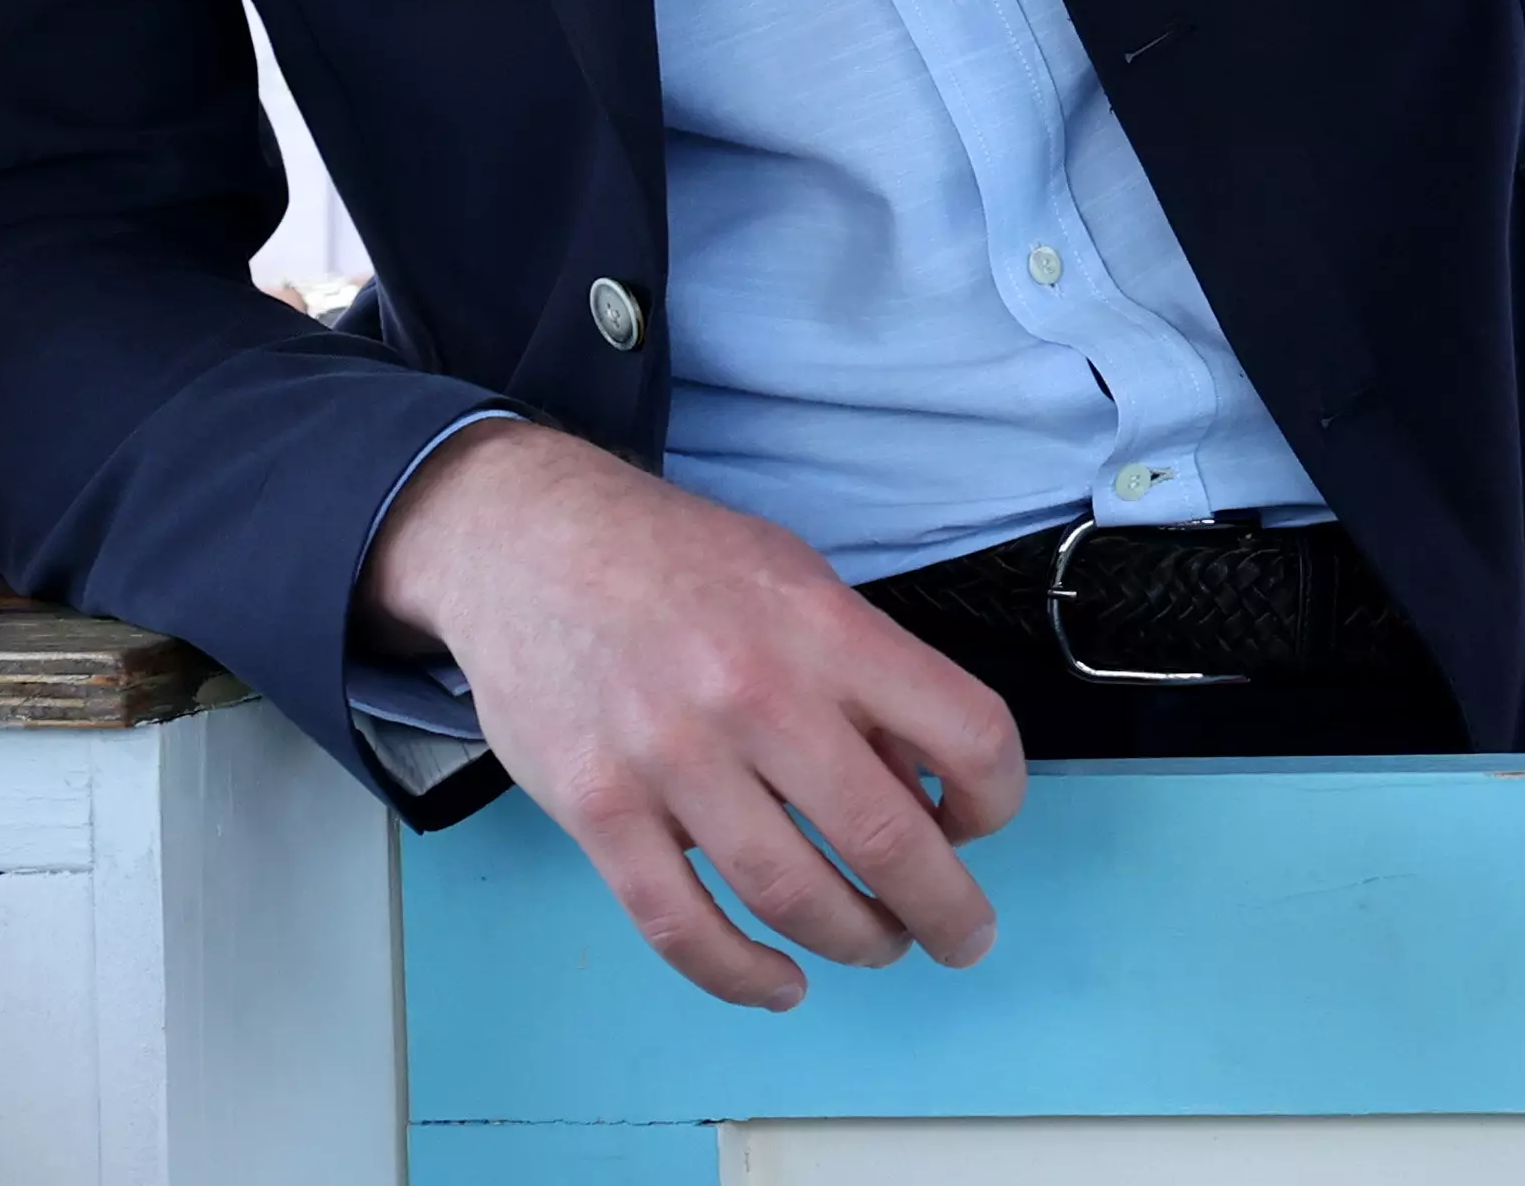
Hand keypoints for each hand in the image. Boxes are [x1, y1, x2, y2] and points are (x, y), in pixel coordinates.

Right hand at [358, 421, 1024, 1009]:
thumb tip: (926, 789)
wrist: (528, 542)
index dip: (996, 796)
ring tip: (880, 946)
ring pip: (789, 896)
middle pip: (884, 838)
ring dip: (856, 942)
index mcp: (825, 629)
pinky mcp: (596, 811)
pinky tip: (782, 983)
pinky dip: (742, 975)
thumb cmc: (682, 564)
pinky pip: (680, 926)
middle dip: (946, 909)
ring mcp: (669, 759)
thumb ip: (866, 678)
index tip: (982, 823)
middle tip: (965, 935)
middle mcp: (755, 694)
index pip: (963, 730)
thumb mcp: (801, 582)